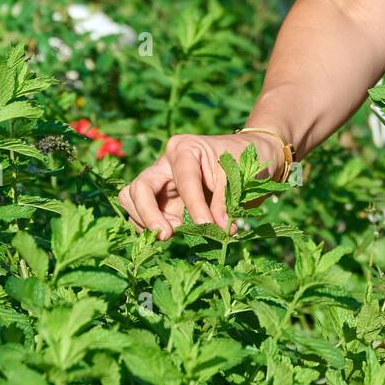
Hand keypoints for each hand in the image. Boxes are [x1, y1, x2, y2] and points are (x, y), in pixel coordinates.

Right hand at [118, 132, 282, 239]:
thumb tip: (218, 230)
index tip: (206, 225)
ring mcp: (161, 183)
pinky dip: (150, 227)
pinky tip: (168, 234)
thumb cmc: (246, 160)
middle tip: (167, 235)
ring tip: (170, 234)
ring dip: (146, 221)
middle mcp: (166, 164)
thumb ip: (225, 202)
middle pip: (140, 187)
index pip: (184, 179)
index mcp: (185, 149)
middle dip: (148, 213)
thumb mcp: (240, 176)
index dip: (194, 205)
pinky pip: (142, 214)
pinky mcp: (162, 200)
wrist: (253, 158)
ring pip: (132, 200)